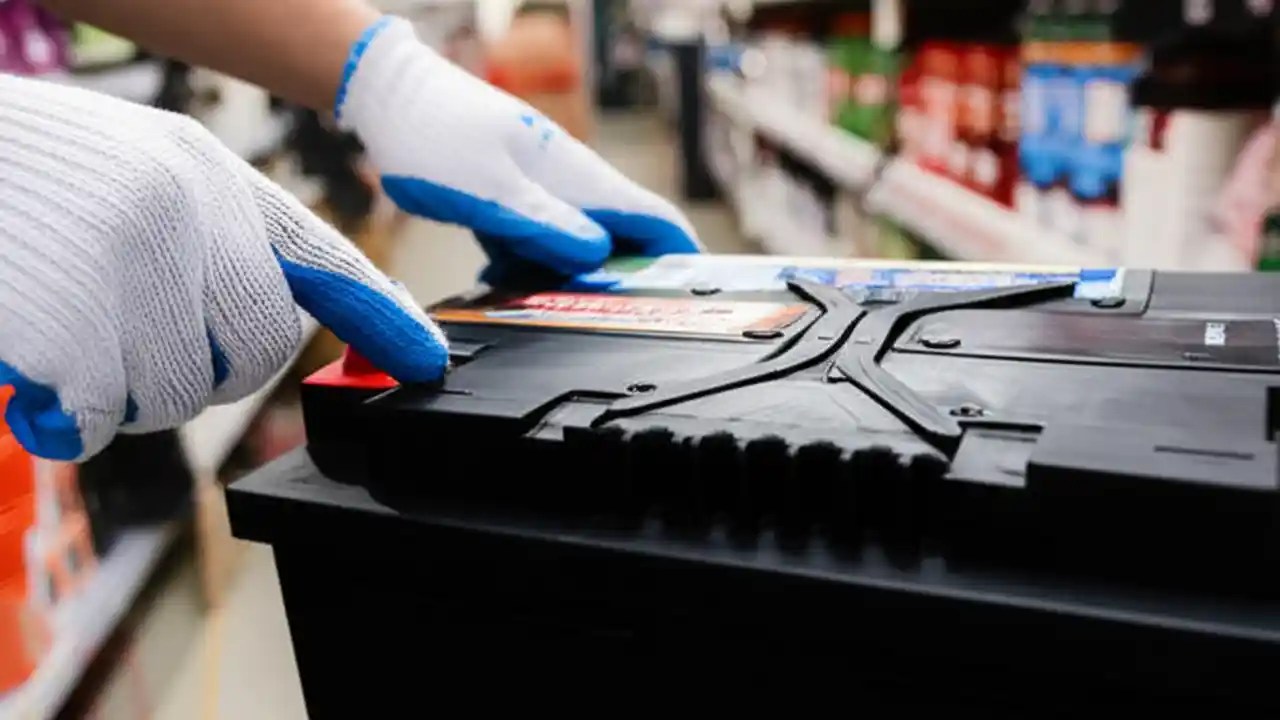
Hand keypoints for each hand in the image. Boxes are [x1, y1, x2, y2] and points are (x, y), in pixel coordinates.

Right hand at [0, 74, 445, 460]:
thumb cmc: (32, 174)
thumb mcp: (143, 169)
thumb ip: (216, 235)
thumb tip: (280, 318)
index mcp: (211, 174)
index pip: (325, 258)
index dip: (383, 316)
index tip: (424, 361)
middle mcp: (189, 214)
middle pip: (259, 350)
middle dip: (210, 370)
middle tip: (141, 349)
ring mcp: (135, 268)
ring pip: (180, 393)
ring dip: (127, 391)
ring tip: (73, 334)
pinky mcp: (73, 325)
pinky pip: (103, 416)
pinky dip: (67, 414)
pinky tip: (34, 369)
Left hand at [335, 16, 701, 285]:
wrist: (386, 94)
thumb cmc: (434, 132)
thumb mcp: (490, 191)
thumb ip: (544, 225)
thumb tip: (596, 256)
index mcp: (578, 178)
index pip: (656, 221)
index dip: (683, 261)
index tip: (695, 300)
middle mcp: (569, 184)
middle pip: (620, 241)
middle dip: (620, 284)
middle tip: (608, 326)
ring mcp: (541, 190)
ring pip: (574, 247)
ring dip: (563, 281)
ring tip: (539, 311)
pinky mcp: (511, 198)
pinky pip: (534, 243)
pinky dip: (524, 268)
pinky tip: (497, 282)